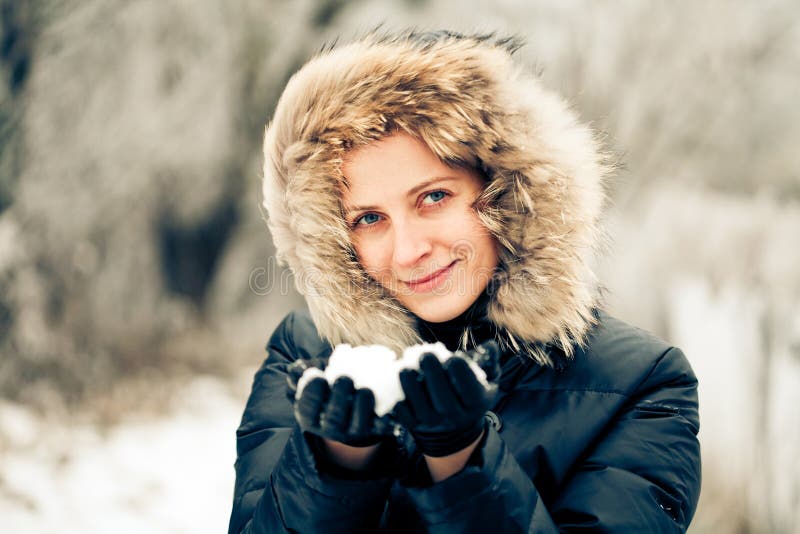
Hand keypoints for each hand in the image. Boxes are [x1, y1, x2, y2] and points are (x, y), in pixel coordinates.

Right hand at [287, 359, 389, 446]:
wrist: (348, 402)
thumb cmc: (327, 384)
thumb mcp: (311, 376)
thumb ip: (302, 371)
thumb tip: (299, 369)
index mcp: (310, 416)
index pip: (307, 408)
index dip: (312, 393)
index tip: (318, 377)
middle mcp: (329, 428)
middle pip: (333, 418)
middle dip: (339, 397)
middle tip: (345, 378)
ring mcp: (352, 430)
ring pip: (358, 426)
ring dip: (362, 406)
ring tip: (364, 390)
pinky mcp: (374, 429)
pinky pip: (381, 427)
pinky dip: (386, 419)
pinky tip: (387, 404)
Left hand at [393, 342, 499, 457]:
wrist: (455, 429)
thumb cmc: (469, 394)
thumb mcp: (486, 380)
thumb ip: (488, 361)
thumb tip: (489, 345)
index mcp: (476, 403)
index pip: (470, 388)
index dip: (460, 370)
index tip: (453, 358)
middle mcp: (455, 417)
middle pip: (443, 397)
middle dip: (432, 372)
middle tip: (426, 355)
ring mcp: (434, 422)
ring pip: (420, 405)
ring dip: (410, 383)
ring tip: (407, 368)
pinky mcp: (414, 425)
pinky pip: (403, 412)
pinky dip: (398, 398)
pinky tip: (400, 383)